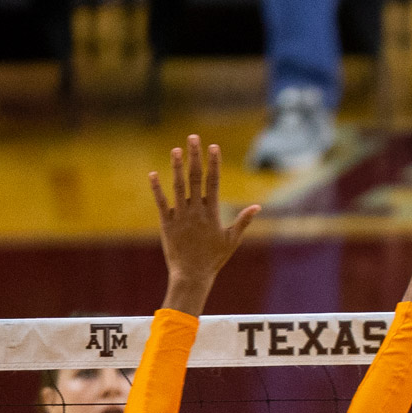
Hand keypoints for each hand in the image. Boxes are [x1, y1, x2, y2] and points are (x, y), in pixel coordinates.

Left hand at [150, 135, 261, 314]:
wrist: (192, 274)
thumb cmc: (214, 258)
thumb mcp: (232, 240)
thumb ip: (243, 221)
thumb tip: (258, 207)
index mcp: (212, 213)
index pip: (213, 182)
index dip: (213, 163)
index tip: (213, 147)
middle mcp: (195, 211)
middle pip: (195, 178)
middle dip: (195, 157)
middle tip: (193, 138)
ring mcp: (180, 216)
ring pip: (178, 186)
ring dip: (177, 167)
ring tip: (176, 150)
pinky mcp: (166, 223)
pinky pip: (161, 202)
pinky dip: (157, 188)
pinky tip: (153, 174)